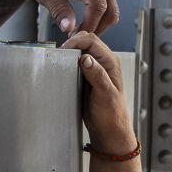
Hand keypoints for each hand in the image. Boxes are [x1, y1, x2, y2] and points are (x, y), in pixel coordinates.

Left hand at [6, 0, 118, 35]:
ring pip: (111, 8)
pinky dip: (97, 18)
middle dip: (97, 27)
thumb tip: (69, 28)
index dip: (90, 24)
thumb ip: (58, 10)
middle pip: (110, 8)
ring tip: (78, 31)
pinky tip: (82, 24)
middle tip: (78, 38)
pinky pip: (106, 5)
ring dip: (98, 24)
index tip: (77, 36)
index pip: (97, 3)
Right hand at [63, 31, 137, 152]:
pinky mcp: (87, 76)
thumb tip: (86, 58)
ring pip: (80, 50)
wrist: (109, 131)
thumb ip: (97, 76)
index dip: (76, 41)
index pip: (91, 41)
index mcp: (111, 63)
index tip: (63, 50)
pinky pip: (76, 62)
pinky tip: (62, 67)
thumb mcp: (105, 95)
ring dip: (69, 52)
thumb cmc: (112, 116)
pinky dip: (68, 61)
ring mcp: (95, 69)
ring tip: (59, 59)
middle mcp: (104, 63)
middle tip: (58, 54)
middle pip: (86, 41)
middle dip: (71, 44)